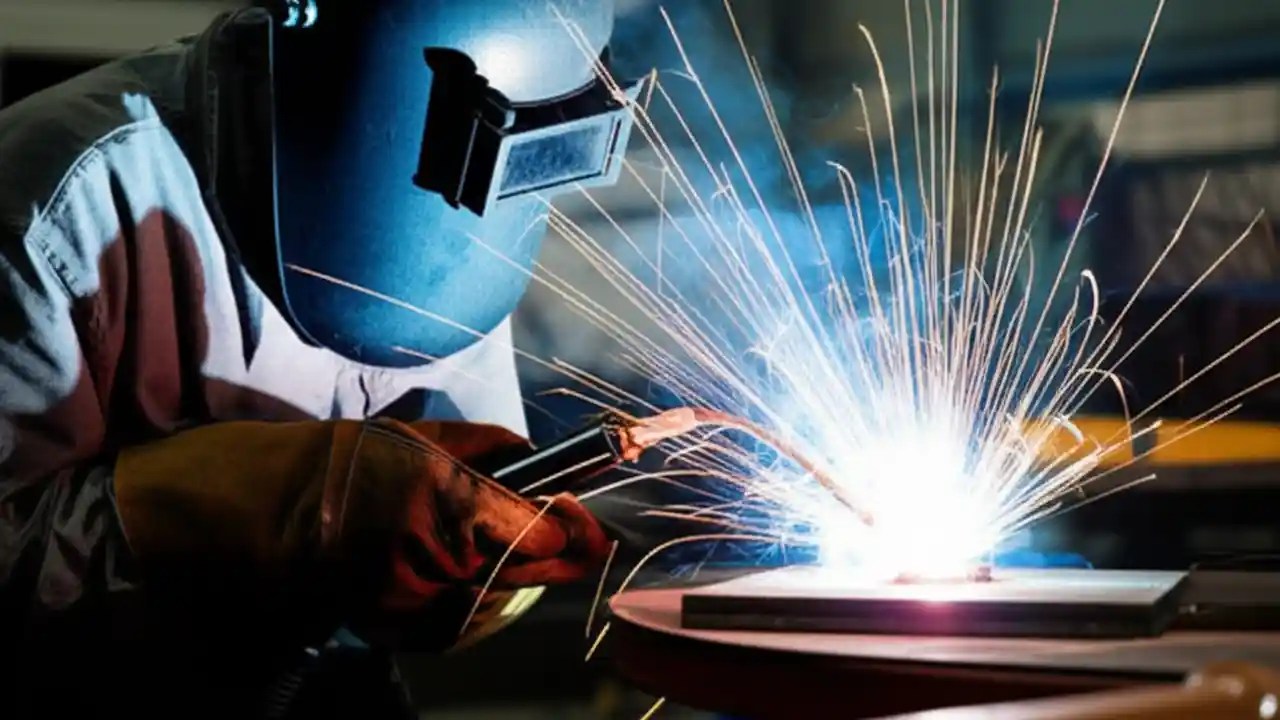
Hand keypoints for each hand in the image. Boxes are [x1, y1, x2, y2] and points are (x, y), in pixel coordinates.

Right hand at [113, 418, 610, 650]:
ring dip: (504, 568)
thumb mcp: (426, 435)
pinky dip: (472, 590)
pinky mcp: (410, 632)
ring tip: (464, 533)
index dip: (573, 525)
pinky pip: (469, 614)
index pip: (546, 535)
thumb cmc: (352, 462)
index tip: (580, 514)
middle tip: (536, 519)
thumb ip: (495, 449)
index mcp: (454, 507)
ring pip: (503, 594)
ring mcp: (427, 606)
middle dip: (542, 546)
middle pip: (532, 570)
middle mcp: (446, 565)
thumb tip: (548, 465)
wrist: (274, 516)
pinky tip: (442, 561)